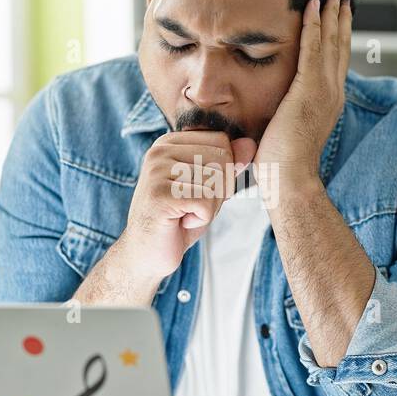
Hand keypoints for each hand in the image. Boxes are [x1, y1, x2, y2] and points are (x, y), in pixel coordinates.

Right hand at [114, 130, 257, 278]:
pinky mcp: (159, 195)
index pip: (221, 142)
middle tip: (191, 206)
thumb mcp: (209, 189)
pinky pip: (206, 203)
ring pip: (216, 182)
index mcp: (169, 143)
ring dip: (209, 208)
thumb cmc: (178, 220)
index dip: (224, 172)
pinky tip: (180, 222)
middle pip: (222, 159)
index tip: (197, 190)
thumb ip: (228, 165)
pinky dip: (201, 219)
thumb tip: (250, 144)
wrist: (146, 253)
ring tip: (184, 214)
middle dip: (218, 191)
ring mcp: (157, 171)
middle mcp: (160, 151)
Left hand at [254, 0, 351, 194]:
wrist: (289, 179)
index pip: (335, 61)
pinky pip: (312, 49)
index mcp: (328, 101)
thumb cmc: (281, 164)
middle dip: (341, 18)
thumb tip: (271, 107)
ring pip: (330, 42)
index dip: (338, 36)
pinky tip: (313, 6)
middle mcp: (332, 92)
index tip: (339, 15)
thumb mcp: (287, 129)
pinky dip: (314, 25)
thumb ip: (285, 112)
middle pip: (340, 46)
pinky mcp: (309, 89)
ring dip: (331, 13)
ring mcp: (324, 90)